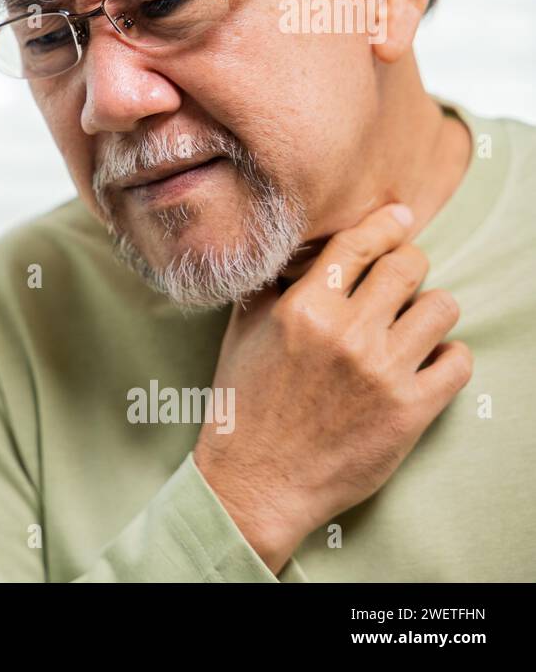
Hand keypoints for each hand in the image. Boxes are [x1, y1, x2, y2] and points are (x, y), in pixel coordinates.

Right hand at [192, 202, 472, 573]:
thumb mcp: (241, 334)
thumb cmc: (244, 407)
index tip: (400, 218)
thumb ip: (269, 288)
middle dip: (408, 267)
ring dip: (430, 311)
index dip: (386, 224)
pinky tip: (426, 363)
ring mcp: (382, 372)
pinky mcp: (410, 410)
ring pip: (442, 307)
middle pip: (409, 266)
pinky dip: (447, 357)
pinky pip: (458, 360)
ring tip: (413, 326)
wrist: (256, 482)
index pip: (359, 244)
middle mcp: (346, 334)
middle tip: (400, 282)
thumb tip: (293, 254)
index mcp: (302, 309)